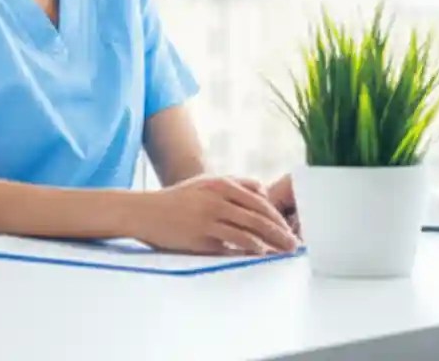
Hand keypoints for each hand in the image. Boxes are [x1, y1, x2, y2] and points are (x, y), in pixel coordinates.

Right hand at [133, 176, 298, 255]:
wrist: (144, 212)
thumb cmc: (177, 199)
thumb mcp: (205, 183)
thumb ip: (234, 184)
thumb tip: (263, 192)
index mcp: (220, 184)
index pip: (259, 201)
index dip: (277, 216)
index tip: (288, 228)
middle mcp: (217, 199)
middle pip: (258, 217)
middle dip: (280, 232)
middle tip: (294, 244)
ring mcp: (209, 219)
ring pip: (249, 233)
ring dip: (270, 244)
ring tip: (282, 253)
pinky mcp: (201, 238)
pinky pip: (232, 246)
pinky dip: (249, 251)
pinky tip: (259, 256)